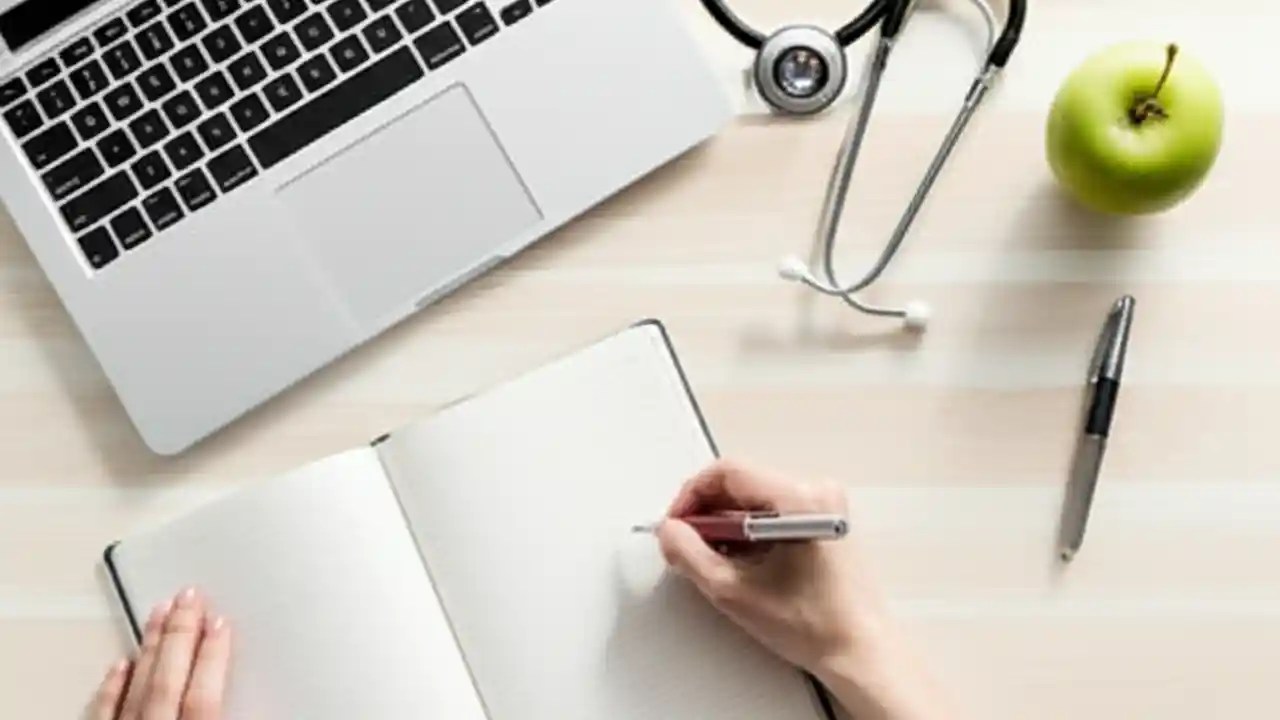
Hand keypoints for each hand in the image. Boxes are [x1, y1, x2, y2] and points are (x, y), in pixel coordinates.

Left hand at [91, 588, 231, 719]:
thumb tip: (270, 702)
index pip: (203, 696)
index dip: (214, 656)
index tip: (220, 621)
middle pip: (167, 680)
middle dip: (180, 634)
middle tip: (189, 596)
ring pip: (136, 686)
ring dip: (150, 646)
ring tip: (159, 609)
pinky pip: (102, 712)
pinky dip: (111, 685)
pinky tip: (120, 662)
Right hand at [657, 460, 948, 719]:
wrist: (859, 650)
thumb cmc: (814, 625)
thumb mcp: (733, 590)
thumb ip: (689, 554)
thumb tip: (669, 531)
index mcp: (799, 500)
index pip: (728, 472)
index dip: (691, 495)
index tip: (676, 524)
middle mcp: (816, 492)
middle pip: (742, 481)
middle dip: (708, 512)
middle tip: (688, 546)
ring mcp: (825, 504)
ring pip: (755, 497)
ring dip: (727, 523)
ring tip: (716, 560)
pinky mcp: (825, 519)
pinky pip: (774, 509)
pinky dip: (749, 530)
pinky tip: (741, 561)